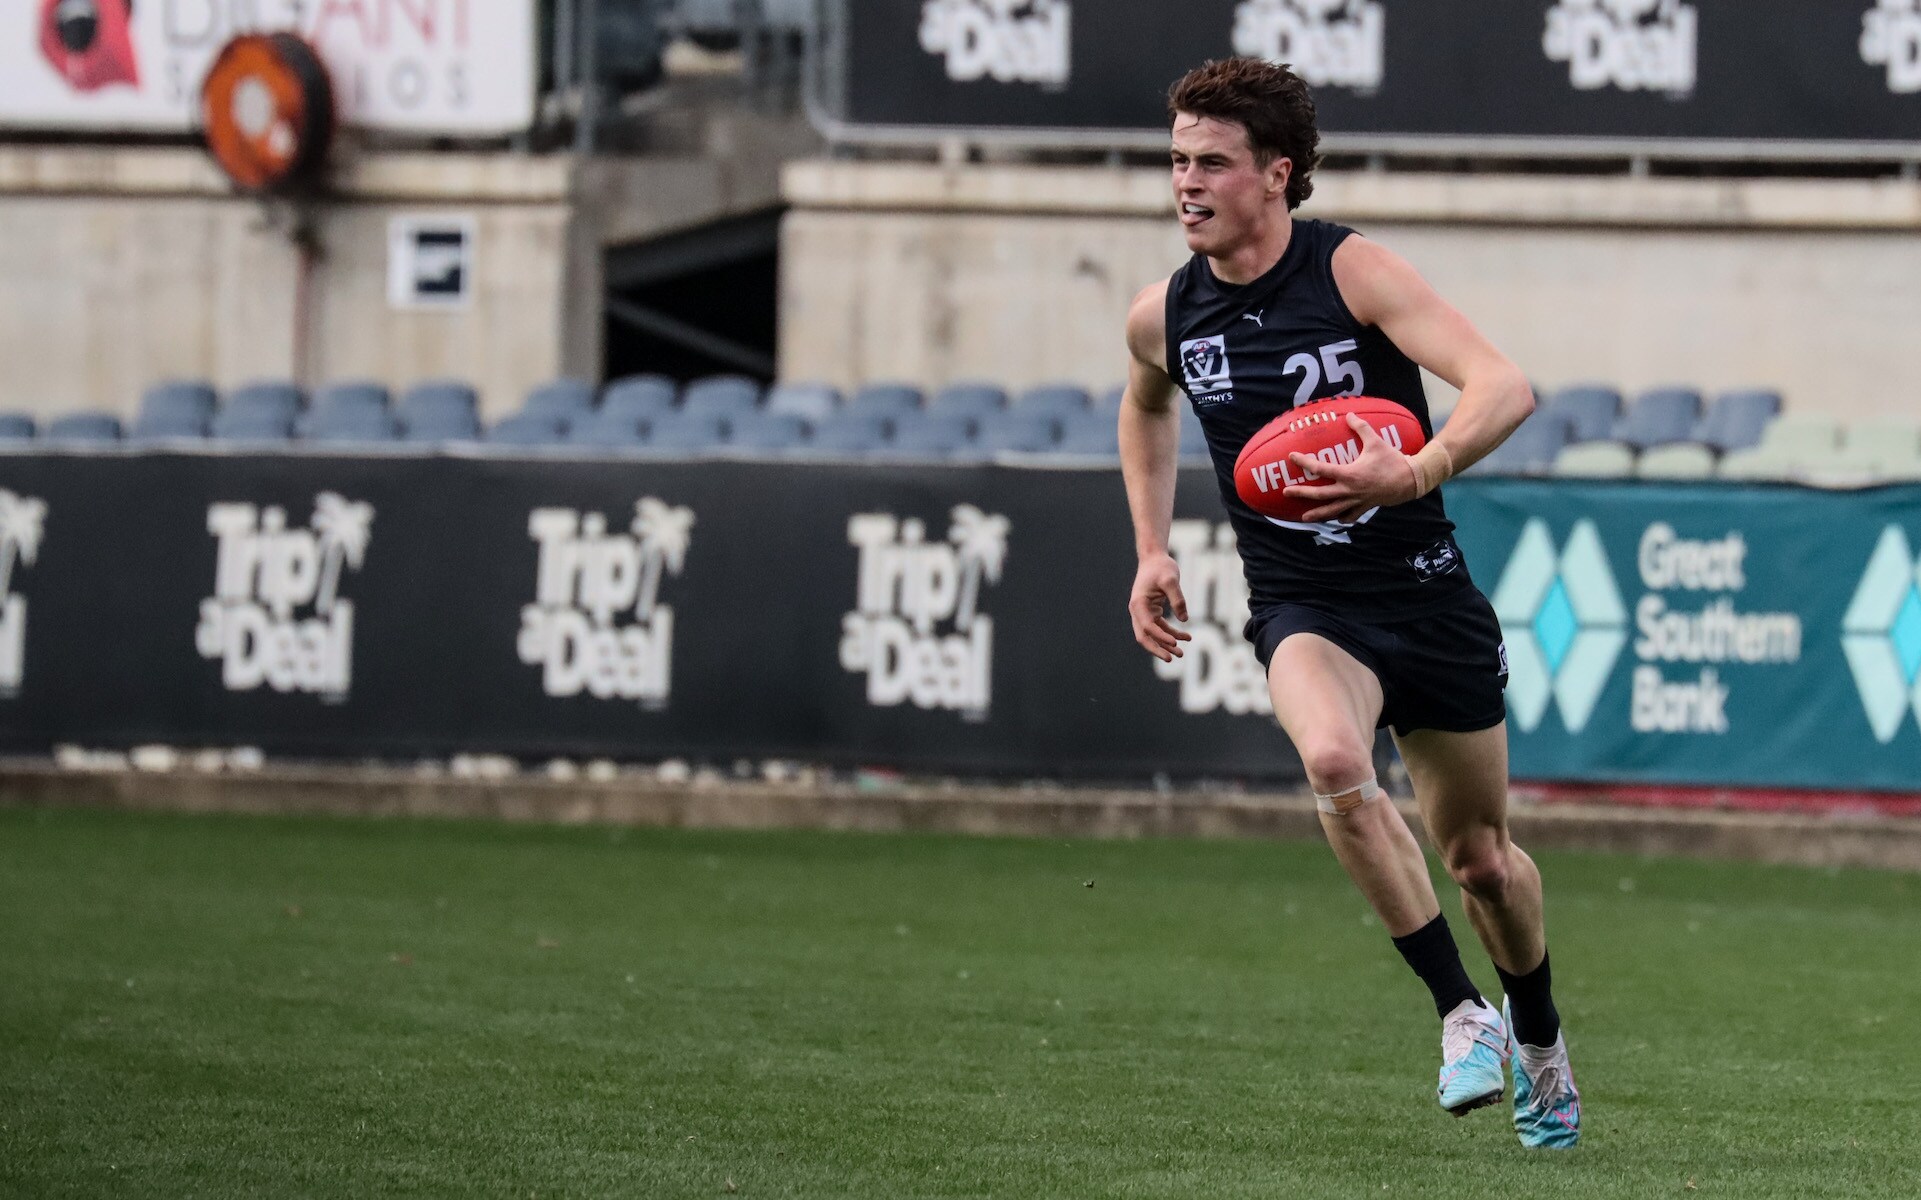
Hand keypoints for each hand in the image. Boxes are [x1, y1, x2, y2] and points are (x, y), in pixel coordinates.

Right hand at [1128, 553, 1190, 662]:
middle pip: (1144, 636)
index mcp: (1138, 604)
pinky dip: (1171, 633)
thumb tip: (1184, 620)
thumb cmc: (1161, 567)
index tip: (1175, 643)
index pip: (1148, 626)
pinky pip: (1160, 627)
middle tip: (1171, 659)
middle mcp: (1138, 611)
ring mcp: (1144, 612)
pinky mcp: (1152, 611)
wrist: (1154, 558)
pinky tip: (1186, 637)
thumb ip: (1177, 599)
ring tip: (1181, 653)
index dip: (1161, 637)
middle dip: (1158, 649)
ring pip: (1153, 635)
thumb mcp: (1171, 580)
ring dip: (1166, 644)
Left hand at [1281, 413, 1418, 523]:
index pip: (1320, 468)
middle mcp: (1349, 490)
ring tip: (1304, 518)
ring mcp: (1356, 501)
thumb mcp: (1376, 441)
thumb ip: (1361, 427)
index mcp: (1349, 474)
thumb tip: (1349, 414)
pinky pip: (1350, 515)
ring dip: (1317, 514)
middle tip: (1286, 492)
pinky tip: (1335, 518)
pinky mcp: (1365, 506)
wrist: (1410, 480)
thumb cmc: (1392, 460)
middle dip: (1302, 493)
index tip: (1291, 457)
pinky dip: (1342, 517)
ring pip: (1332, 510)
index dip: (1304, 462)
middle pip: (1320, 494)